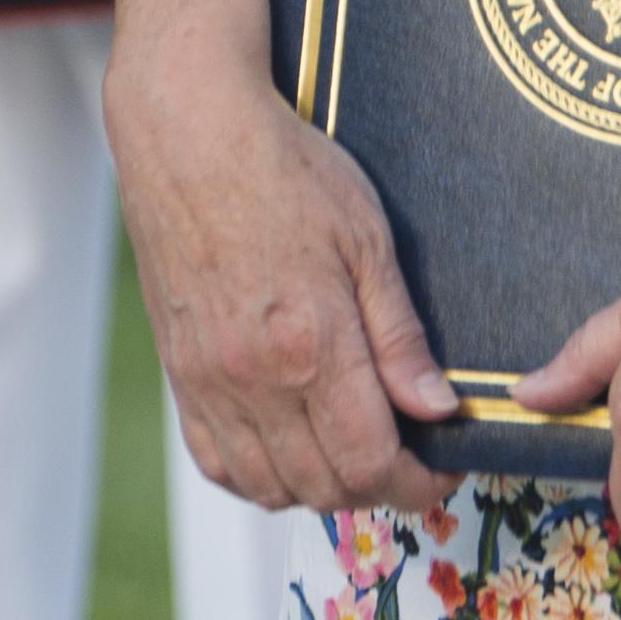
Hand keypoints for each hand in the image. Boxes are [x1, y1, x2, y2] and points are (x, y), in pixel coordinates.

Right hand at [109, 21, 455, 514]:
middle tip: (406, 450)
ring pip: (272, 489)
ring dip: (322, 487)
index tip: (441, 464)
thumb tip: (437, 409)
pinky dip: (261, 476)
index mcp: (310, 346)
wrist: (186, 130)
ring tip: (351, 446)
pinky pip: (219, 464)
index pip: (372, 465)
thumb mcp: (365, 236)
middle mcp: (253, 379)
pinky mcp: (179, 373)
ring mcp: (208, 382)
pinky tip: (288, 445)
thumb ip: (400, 334)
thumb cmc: (282, 167)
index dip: (418, 483)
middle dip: (379, 486)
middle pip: (327, 488)